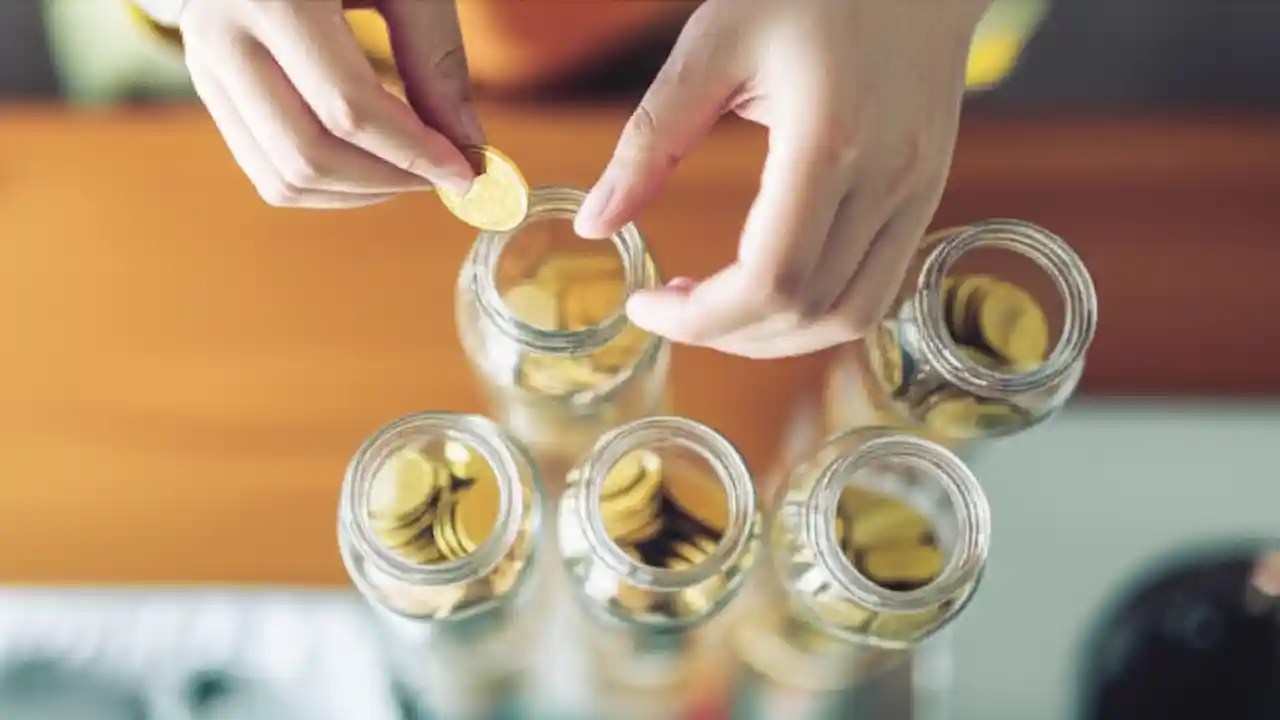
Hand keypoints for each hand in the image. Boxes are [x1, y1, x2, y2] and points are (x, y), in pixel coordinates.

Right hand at [178, 0, 480, 207]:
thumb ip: (436, 58)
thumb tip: (467, 145)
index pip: (349, 108)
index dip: (416, 152)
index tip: (469, 170)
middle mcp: (222, 36)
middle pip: (309, 155)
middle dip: (390, 181)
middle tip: (445, 175)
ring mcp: (204, 64)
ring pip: (281, 177)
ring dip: (358, 193)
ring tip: (411, 171)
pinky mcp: (208, 84)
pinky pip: (264, 167)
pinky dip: (326, 183)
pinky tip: (373, 163)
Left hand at [575, 0, 989, 357]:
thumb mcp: (713, 46)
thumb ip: (649, 141)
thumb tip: (594, 227)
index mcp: (827, 142)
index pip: (770, 280)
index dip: (701, 318)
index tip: (647, 304)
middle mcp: (885, 181)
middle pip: (806, 312)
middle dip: (726, 333)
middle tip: (670, 308)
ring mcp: (916, 195)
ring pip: (849, 318)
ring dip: (773, 336)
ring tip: (716, 309)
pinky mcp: (925, 197)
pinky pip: (875, 291)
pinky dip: (815, 312)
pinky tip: (768, 287)